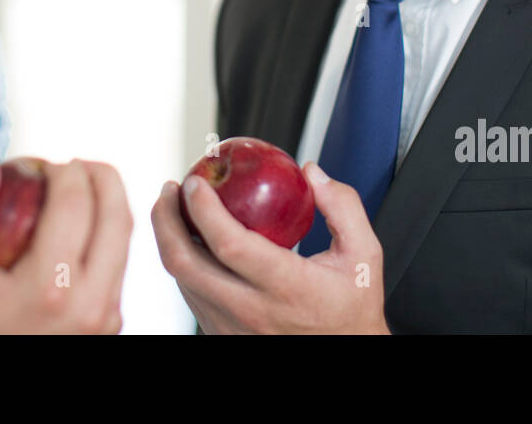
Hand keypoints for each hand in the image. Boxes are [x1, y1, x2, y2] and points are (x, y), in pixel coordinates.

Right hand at [0, 158, 131, 333]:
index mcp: (50, 289)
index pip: (75, 204)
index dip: (63, 170)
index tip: (45, 165)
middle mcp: (88, 304)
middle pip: (116, 215)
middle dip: (99, 176)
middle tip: (76, 164)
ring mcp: (105, 316)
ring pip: (126, 238)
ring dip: (109, 201)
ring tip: (80, 187)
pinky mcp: (112, 321)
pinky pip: (120, 262)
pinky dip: (107, 232)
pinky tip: (81, 224)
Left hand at [151, 161, 388, 333]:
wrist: (346, 357)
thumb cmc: (352, 311)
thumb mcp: (364, 256)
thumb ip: (343, 207)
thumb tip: (312, 173)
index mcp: (287, 288)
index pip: (230, 245)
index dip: (204, 209)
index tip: (195, 182)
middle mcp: (252, 312)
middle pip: (186, 263)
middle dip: (166, 219)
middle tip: (171, 189)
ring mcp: (231, 328)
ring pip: (182, 281)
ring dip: (170, 239)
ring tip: (175, 208)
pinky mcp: (222, 335)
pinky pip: (191, 295)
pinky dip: (183, 263)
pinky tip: (191, 240)